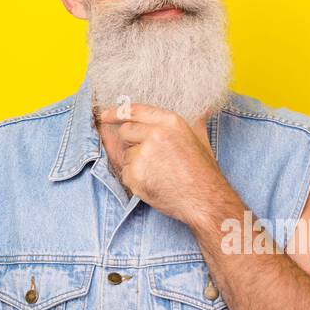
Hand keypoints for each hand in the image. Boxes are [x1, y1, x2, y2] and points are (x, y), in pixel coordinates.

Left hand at [98, 102, 227, 223]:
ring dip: (135, 164)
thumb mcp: (201, 140)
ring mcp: (143, 155)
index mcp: (170, 122)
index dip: (116, 112)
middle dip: (131, 143)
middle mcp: (155, 134)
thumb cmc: (203, 172)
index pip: (133, 110)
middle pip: (125, 131)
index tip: (105, 115)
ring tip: (158, 174)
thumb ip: (196, 123)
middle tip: (149, 157)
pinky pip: (125, 173)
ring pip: (125, 155)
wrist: (204, 200)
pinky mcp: (135, 175)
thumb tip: (204, 110)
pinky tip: (154, 183)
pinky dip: (135, 180)